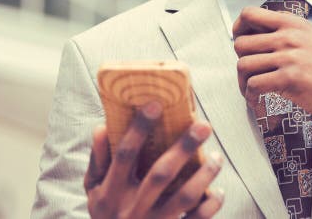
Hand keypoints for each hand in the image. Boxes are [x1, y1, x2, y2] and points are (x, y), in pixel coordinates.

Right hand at [83, 101, 223, 217]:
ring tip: (217, 157)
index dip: (139, 129)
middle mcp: (131, 209)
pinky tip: (218, 191)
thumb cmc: (107, 216)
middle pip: (161, 174)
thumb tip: (102, 127)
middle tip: (203, 126)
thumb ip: (98, 161)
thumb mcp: (94, 191)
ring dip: (204, 175)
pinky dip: (210, 205)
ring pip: (184, 198)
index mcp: (110, 193)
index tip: (155, 104)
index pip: (125, 155)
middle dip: (184, 148)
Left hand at [233, 6, 311, 121]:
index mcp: (292, 23)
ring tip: (251, 89)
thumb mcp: (310, 37)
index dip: (238, 28)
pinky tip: (257, 98)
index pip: (249, 14)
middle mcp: (289, 36)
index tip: (240, 41)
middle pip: (241, 43)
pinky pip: (253, 84)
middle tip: (250, 72)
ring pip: (244, 65)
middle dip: (241, 60)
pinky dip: (250, 95)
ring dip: (243, 81)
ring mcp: (289, 56)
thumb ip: (286, 31)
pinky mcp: (290, 78)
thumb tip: (255, 32)